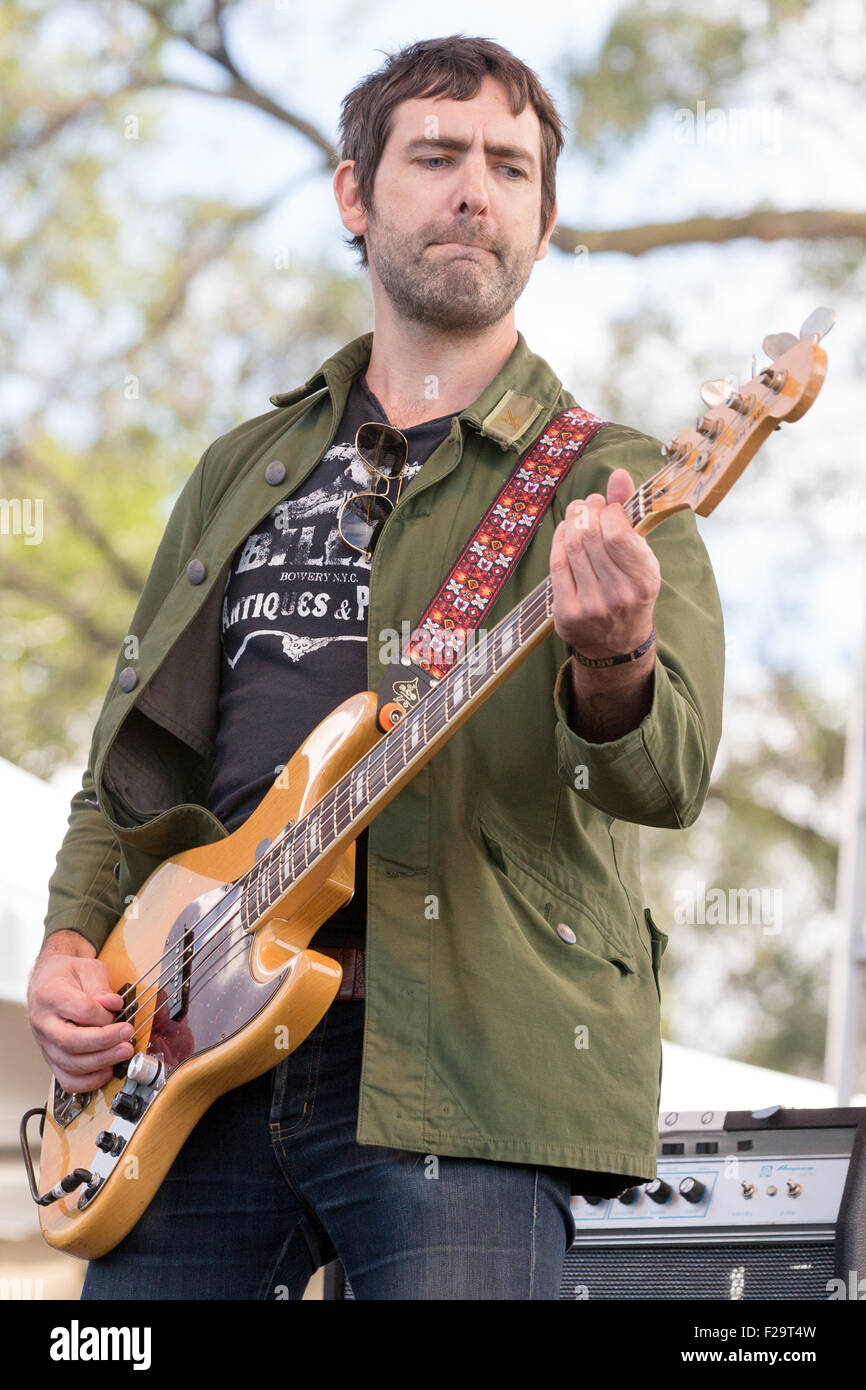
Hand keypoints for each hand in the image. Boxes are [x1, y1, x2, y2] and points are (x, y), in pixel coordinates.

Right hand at [27, 933, 133, 1092]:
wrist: (48, 981)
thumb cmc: (68, 975)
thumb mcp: (87, 968)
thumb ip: (101, 986)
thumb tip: (113, 1004)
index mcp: (50, 996)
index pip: (80, 1012)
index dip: (104, 1015)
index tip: (119, 1010)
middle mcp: (43, 1023)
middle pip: (71, 1042)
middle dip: (104, 1042)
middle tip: (127, 1036)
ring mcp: (45, 1044)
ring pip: (70, 1064)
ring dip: (101, 1062)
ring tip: (123, 1052)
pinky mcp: (52, 1059)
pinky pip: (67, 1079)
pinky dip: (89, 1081)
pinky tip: (107, 1070)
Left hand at [550, 468, 659, 658]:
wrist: (617, 644)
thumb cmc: (630, 591)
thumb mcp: (641, 557)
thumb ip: (630, 514)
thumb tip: (619, 474)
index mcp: (644, 579)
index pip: (617, 533)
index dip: (606, 511)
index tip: (605, 506)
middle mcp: (619, 594)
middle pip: (591, 537)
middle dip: (586, 511)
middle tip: (586, 504)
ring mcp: (592, 605)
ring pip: (573, 548)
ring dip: (571, 522)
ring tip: (576, 513)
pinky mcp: (568, 612)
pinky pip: (557, 565)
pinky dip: (558, 541)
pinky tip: (564, 531)